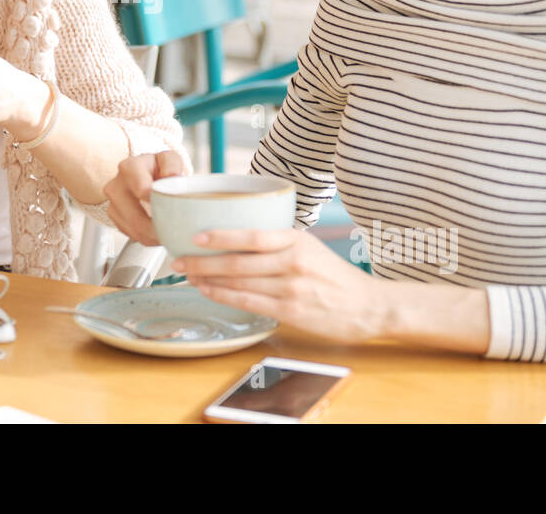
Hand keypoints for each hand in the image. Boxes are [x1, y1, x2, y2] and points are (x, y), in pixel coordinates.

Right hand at [100, 151, 189, 245]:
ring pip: (132, 228)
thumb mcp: (168, 159)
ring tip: (166, 232)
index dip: (158, 203)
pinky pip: (129, 233)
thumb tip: (172, 177)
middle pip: (135, 216)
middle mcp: (116, 184)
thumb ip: (172, 165)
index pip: (142, 189)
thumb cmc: (156, 167)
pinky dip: (144, 237)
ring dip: (151, 236)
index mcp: (130, 168)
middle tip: (173, 230)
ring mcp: (113, 202)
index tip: (170, 210)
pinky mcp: (113, 215)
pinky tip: (154, 231)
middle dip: (156, 227)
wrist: (144, 172)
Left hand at [174, 229, 382, 343]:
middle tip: (178, 259)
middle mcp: (292, 261)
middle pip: (237, 260)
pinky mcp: (290, 311)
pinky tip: (209, 292)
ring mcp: (291, 287)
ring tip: (187, 276)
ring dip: (208, 279)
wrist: (368, 306)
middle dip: (202, 260)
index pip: (251, 235)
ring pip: (239, 282)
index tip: (195, 236)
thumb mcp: (310, 247)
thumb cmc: (335, 276)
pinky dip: (224, 296)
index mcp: (296, 240)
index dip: (220, 236)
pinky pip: (249, 302)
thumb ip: (279, 242)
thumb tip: (239, 237)